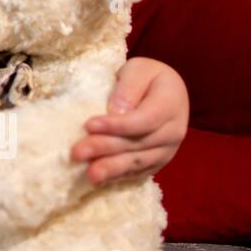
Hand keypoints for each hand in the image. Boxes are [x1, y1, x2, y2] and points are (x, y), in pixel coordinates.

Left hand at [71, 57, 188, 185]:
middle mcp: (174, 131)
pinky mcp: (157, 161)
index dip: (117, 125)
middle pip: (138, 144)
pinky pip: (139, 172)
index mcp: (171, 104)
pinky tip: (101, 180)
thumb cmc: (147, 76)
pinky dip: (120, 176)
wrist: (167, 91)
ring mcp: (167, 149)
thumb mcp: (138, 69)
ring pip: (139, 162)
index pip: (144, 119)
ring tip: (90, 175)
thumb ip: (129, 88)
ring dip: (113, 169)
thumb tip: (115, 112)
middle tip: (77, 152)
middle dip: (106, 149)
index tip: (88, 125)